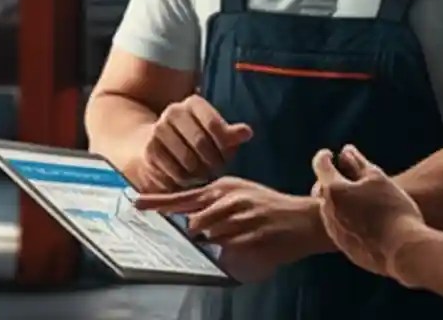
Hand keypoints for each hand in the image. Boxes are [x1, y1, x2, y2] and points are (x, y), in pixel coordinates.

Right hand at [132, 95, 252, 191]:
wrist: (153, 138)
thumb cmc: (194, 136)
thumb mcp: (214, 132)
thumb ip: (230, 134)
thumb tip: (247, 132)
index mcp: (194, 103)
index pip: (214, 125)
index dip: (224, 146)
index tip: (226, 156)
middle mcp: (174, 111)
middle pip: (201, 144)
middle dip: (213, 162)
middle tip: (217, 170)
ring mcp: (159, 129)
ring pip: (187, 161)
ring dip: (199, 175)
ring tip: (203, 175)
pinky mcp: (150, 149)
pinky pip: (173, 173)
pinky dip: (184, 181)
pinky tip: (188, 179)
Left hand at [135, 176, 327, 282]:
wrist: (305, 218)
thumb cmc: (269, 207)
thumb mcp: (239, 194)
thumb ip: (213, 204)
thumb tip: (189, 220)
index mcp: (223, 188)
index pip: (183, 196)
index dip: (158, 202)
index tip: (137, 204)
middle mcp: (228, 200)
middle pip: (194, 225)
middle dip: (199, 236)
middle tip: (218, 235)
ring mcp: (240, 218)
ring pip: (211, 239)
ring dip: (219, 245)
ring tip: (241, 236)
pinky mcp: (251, 236)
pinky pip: (229, 252)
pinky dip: (233, 254)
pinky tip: (249, 246)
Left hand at [312, 144, 424, 285]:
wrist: (403, 250)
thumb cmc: (393, 209)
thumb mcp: (378, 179)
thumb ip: (359, 163)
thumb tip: (346, 151)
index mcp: (334, 190)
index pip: (320, 166)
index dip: (324, 157)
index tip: (330, 155)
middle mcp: (328, 210)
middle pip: (321, 190)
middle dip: (328, 181)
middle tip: (342, 177)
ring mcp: (334, 231)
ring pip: (329, 210)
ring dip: (337, 202)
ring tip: (356, 199)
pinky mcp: (343, 246)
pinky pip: (338, 227)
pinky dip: (344, 219)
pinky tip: (362, 220)